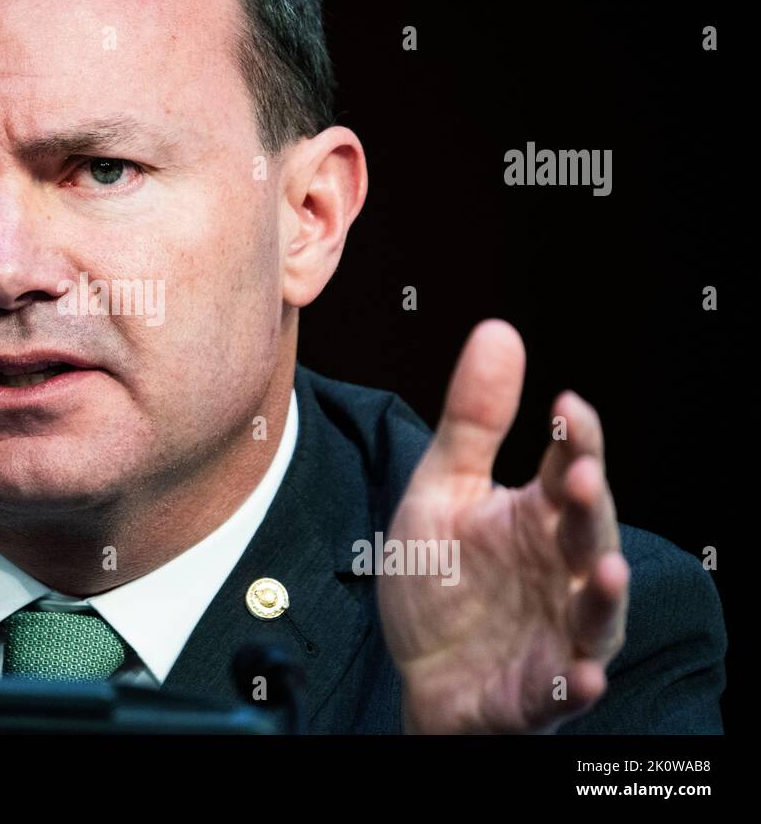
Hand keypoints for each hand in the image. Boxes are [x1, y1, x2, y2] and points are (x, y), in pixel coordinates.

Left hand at [378, 319, 628, 732]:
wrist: (419, 669)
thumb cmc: (441, 577)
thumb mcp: (441, 490)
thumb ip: (472, 421)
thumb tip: (499, 330)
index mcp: (535, 517)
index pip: (564, 469)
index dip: (573, 440)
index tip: (567, 405)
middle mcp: (558, 571)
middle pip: (584, 534)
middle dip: (585, 508)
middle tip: (575, 477)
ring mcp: (556, 632)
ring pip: (593, 614)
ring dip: (601, 596)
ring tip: (602, 571)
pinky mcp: (539, 692)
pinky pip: (563, 691)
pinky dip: (575, 683)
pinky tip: (582, 675)